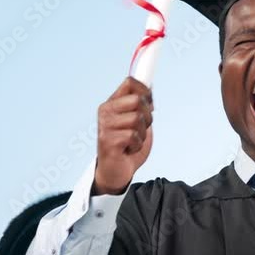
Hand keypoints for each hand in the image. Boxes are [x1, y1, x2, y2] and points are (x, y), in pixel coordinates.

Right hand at [92, 77, 153, 194]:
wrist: (115, 172)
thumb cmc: (127, 146)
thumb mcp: (138, 121)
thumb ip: (141, 105)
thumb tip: (149, 85)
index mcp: (112, 103)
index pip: (130, 82)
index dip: (146, 91)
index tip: (149, 104)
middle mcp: (106, 111)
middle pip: (137, 99)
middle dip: (147, 116)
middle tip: (140, 129)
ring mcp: (105, 125)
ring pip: (137, 118)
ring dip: (142, 133)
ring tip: (133, 141)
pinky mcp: (107, 140)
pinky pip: (133, 135)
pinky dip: (137, 144)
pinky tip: (128, 149)